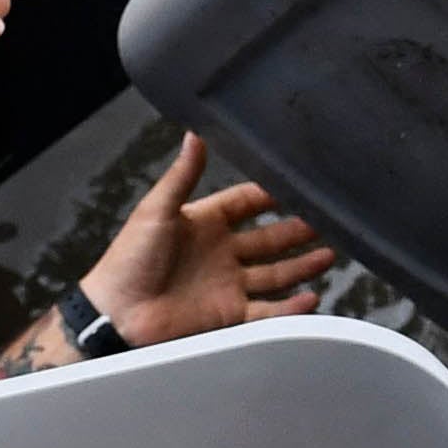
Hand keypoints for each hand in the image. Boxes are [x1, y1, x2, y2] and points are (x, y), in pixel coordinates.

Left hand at [79, 134, 336, 344]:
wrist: (117, 312)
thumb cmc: (129, 259)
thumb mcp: (158, 210)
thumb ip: (183, 175)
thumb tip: (195, 132)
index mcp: (204, 223)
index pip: (246, 203)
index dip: (271, 194)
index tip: (298, 184)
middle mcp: (220, 252)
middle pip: (269, 238)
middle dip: (298, 230)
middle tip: (327, 219)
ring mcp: (227, 284)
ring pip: (275, 273)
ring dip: (302, 265)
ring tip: (330, 254)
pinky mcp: (228, 315)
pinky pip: (267, 310)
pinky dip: (290, 307)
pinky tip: (310, 298)